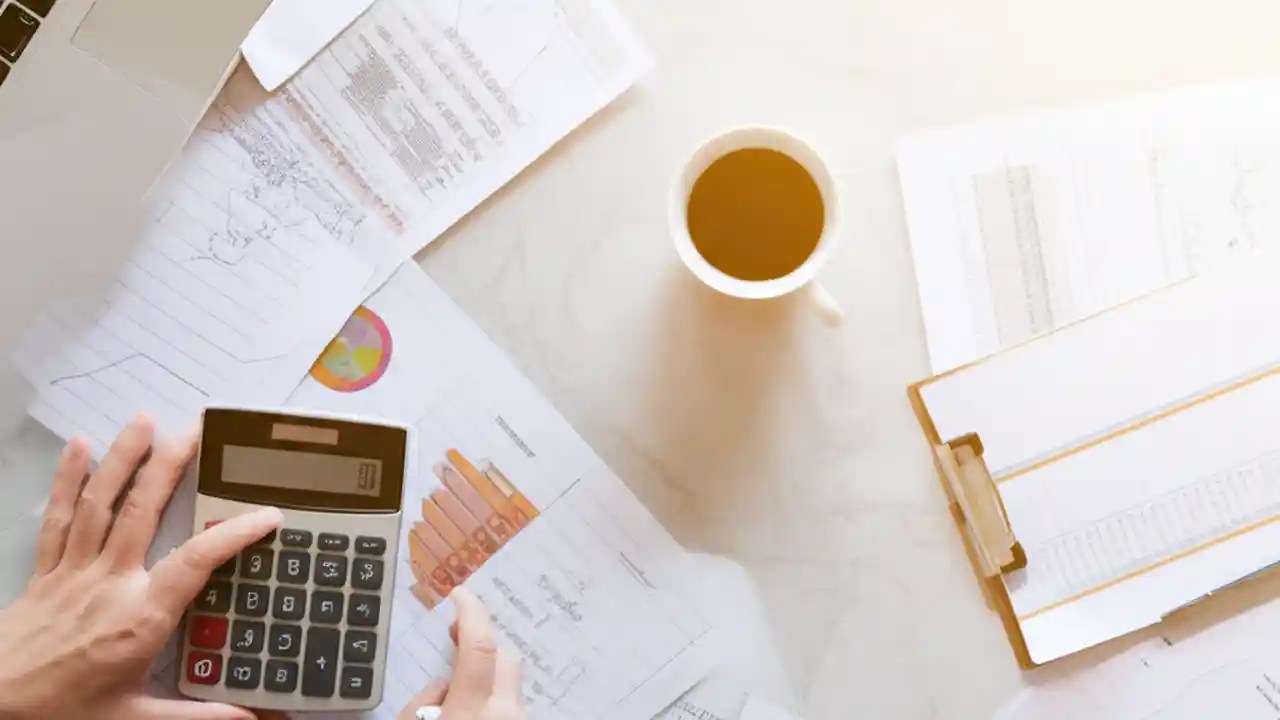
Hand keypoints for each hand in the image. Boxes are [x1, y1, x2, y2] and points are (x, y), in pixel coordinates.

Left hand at [0, 416, 283, 719]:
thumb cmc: (62, 713)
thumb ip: (198, 717)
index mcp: (140, 617)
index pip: (197, 562)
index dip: (234, 533)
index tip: (268, 513)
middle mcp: (109, 583)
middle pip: (143, 512)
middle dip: (170, 467)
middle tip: (195, 431)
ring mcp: (73, 572)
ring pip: (101, 504)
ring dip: (124, 460)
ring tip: (145, 422)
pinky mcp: (45, 573)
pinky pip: (57, 518)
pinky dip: (67, 480)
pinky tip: (79, 447)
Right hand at [398, 588, 524, 719]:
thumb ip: (423, 701)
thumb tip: (442, 685)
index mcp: (471, 710)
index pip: (480, 646)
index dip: (471, 613)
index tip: (459, 593)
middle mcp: (506, 713)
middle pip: (505, 658)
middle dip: (483, 646)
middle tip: (456, 648)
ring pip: (510, 683)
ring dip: (488, 677)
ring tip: (460, 692)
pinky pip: (511, 704)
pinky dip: (494, 700)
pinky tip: (475, 712)